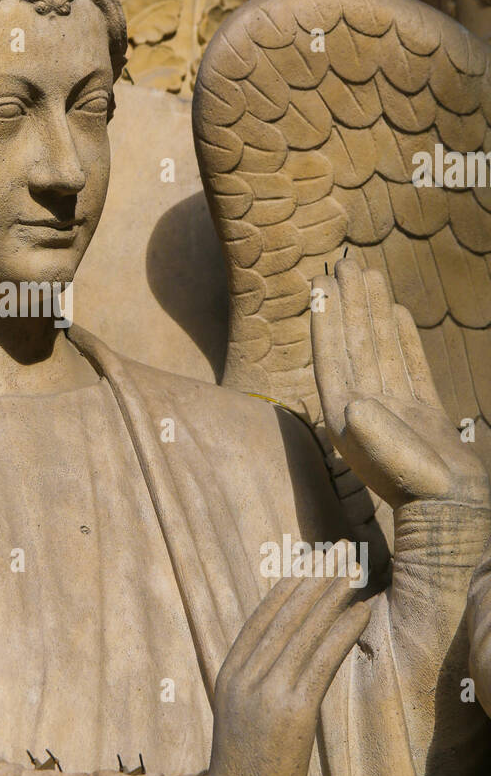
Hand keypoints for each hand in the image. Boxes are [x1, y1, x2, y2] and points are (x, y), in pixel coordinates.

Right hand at [205, 571, 369, 775]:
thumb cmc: (242, 772)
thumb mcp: (242, 717)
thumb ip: (258, 685)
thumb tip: (289, 660)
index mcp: (230, 673)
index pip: (262, 617)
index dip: (289, 586)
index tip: (309, 562)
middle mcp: (245, 675)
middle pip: (285, 614)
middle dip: (313, 578)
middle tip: (337, 550)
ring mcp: (267, 691)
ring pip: (304, 630)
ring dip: (332, 595)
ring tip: (354, 571)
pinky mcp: (291, 711)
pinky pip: (322, 659)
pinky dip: (343, 631)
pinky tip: (361, 612)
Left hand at [311, 259, 489, 511]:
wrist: (454, 512)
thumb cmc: (422, 489)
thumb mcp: (393, 461)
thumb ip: (375, 433)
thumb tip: (355, 405)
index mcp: (348, 415)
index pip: (332, 356)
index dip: (326, 318)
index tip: (320, 283)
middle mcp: (365, 406)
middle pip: (354, 343)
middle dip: (349, 303)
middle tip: (344, 263)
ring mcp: (393, 406)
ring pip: (380, 347)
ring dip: (373, 312)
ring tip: (368, 275)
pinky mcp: (420, 410)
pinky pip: (408, 362)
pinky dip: (402, 337)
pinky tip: (396, 310)